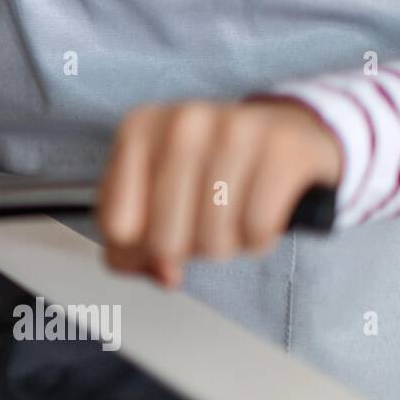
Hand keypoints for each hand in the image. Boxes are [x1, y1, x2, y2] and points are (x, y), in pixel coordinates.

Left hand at [96, 99, 342, 285]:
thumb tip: (166, 274)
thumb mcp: (152, 192)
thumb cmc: (206, 166)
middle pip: (164, 241)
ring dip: (226, 245)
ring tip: (231, 219)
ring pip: (213, 239)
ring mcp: (233, 130)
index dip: (139, 250)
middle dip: (188, 250)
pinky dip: (258, 239)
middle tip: (202, 228)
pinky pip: (257, 228)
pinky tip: (259, 216)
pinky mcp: (281, 148)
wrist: (279, 127)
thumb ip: (133, 246)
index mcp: (137, 130)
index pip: (117, 228)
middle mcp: (181, 124)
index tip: (159, 236)